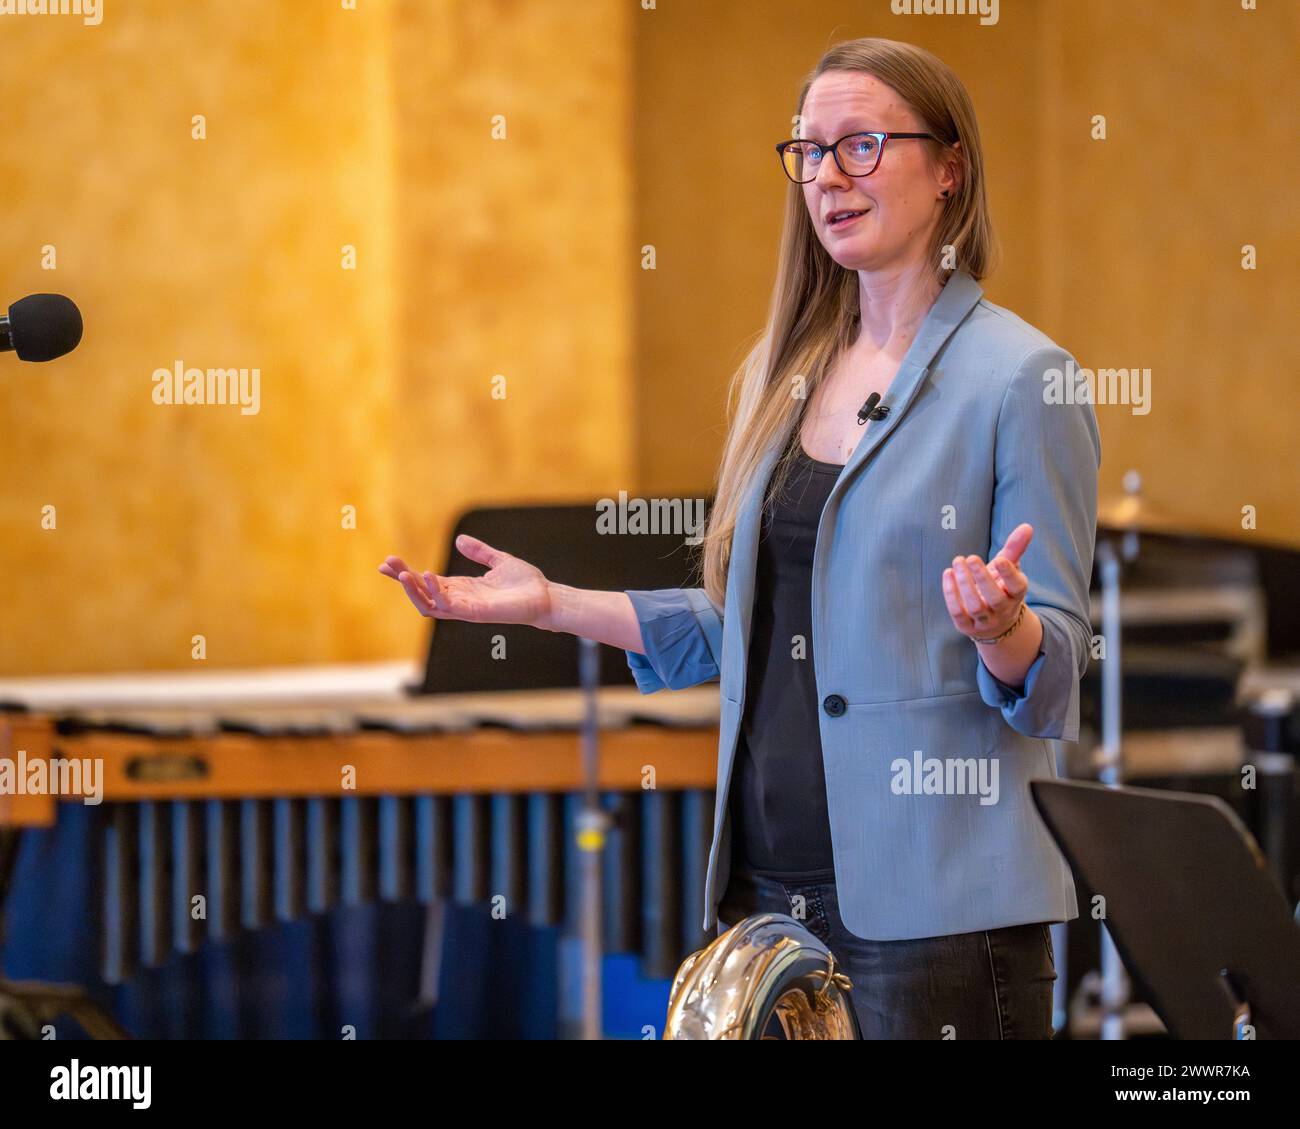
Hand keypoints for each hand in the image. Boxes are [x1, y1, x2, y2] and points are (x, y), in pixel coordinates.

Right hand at [378, 534, 552, 626]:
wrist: (545, 596)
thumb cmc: (525, 583)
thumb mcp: (499, 560)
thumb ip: (479, 552)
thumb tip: (459, 541)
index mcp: (461, 588)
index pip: (426, 583)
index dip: (407, 573)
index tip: (388, 561)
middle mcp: (460, 600)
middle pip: (422, 594)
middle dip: (403, 580)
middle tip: (386, 565)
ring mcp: (466, 608)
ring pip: (430, 604)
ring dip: (413, 590)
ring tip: (400, 573)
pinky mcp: (476, 613)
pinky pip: (450, 606)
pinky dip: (436, 592)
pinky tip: (427, 575)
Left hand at [942, 522, 1031, 642]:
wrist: (995, 622)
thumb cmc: (1000, 587)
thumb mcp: (1008, 569)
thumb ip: (1015, 548)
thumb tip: (1027, 526)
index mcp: (1016, 594)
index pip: (1017, 587)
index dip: (1009, 574)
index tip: (1000, 559)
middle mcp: (1002, 610)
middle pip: (995, 598)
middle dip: (982, 578)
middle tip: (971, 557)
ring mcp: (985, 621)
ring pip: (975, 607)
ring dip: (964, 584)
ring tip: (957, 562)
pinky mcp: (966, 626)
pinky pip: (958, 614)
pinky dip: (951, 594)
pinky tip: (948, 574)